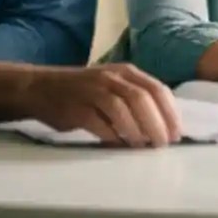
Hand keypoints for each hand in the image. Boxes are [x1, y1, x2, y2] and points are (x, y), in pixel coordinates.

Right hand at [21, 63, 180, 147]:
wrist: (41, 88)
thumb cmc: (84, 90)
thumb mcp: (113, 85)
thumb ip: (136, 98)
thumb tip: (164, 125)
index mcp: (125, 71)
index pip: (157, 89)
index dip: (170, 113)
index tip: (177, 133)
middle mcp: (111, 78)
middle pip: (142, 99)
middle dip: (157, 124)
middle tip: (162, 144)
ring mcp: (92, 91)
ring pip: (122, 109)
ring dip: (136, 130)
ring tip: (142, 146)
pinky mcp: (76, 108)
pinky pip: (99, 123)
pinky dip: (112, 135)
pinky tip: (119, 144)